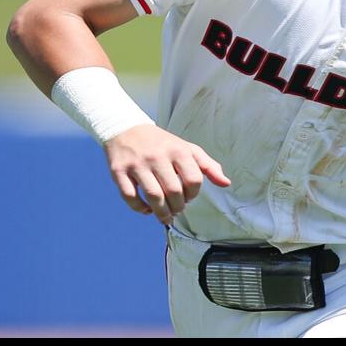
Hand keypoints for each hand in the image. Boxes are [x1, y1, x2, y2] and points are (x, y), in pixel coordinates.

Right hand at [103, 124, 231, 225]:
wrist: (125, 129)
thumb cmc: (162, 143)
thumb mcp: (187, 149)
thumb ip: (208, 166)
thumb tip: (226, 183)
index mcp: (178, 151)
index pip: (194, 180)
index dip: (193, 194)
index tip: (188, 197)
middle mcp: (158, 157)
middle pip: (174, 192)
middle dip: (178, 207)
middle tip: (177, 210)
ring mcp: (137, 164)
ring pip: (153, 196)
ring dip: (162, 212)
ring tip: (165, 217)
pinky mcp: (119, 171)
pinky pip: (130, 197)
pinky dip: (140, 209)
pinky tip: (147, 210)